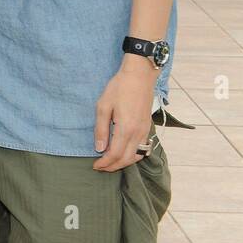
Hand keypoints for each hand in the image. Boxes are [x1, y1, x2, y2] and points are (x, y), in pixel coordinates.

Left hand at [92, 56, 156, 170]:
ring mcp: (145, 131)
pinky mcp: (147, 127)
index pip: (115, 154)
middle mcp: (138, 133)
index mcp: (126, 129)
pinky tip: (122, 152)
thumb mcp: (103, 106)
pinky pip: (142, 148)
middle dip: (113, 166)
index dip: (104, 163)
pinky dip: (132, 155)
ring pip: (136, 156)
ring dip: (123, 162)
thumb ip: (101, 129)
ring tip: (109, 162)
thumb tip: (99, 148)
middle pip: (126, 159)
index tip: (95, 165)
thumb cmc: (119, 88)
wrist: (139, 76)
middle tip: (100, 167)